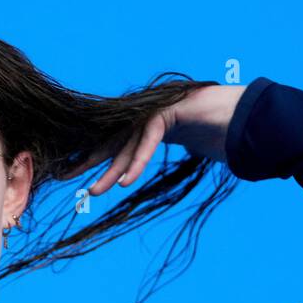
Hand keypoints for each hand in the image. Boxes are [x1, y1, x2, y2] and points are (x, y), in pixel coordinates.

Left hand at [61, 85, 244, 195]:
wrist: (237, 112)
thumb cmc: (209, 132)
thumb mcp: (179, 147)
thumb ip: (160, 152)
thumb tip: (142, 171)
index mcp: (143, 124)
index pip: (112, 143)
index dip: (91, 158)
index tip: (70, 174)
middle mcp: (144, 116)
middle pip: (110, 142)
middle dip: (87, 162)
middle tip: (65, 177)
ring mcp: (154, 111)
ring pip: (127, 145)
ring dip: (111, 171)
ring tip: (95, 191)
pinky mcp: (166, 111)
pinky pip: (148, 140)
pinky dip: (138, 162)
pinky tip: (126, 182)